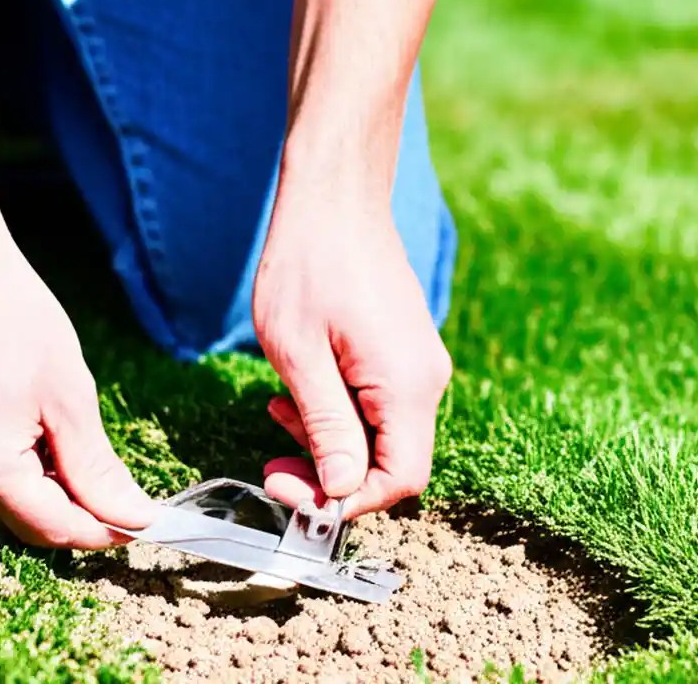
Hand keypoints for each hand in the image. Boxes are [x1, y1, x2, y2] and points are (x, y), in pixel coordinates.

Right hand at [0, 209, 156, 547]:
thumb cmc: (11, 315)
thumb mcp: (69, 395)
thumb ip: (97, 468)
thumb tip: (134, 517)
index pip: (52, 529)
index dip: (102, 531)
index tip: (140, 523)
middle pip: (17, 518)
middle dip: (68, 507)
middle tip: (111, 483)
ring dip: (30, 484)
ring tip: (58, 435)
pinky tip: (18, 422)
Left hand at [252, 196, 452, 518]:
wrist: (335, 195)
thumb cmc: (308, 264)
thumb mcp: (299, 354)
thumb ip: (326, 426)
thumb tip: (340, 490)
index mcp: (407, 384)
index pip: (400, 479)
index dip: (347, 501)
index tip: (293, 494)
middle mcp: (425, 379)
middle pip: (390, 461)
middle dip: (329, 472)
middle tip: (271, 461)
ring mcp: (417, 363)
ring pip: (380, 433)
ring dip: (327, 439)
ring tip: (276, 408)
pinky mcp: (402, 351)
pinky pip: (377, 402)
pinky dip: (337, 410)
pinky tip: (296, 389)